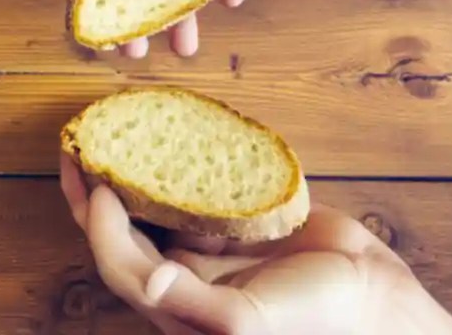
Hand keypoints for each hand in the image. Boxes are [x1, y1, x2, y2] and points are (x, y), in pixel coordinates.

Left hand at [59, 156, 436, 334]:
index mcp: (177, 306)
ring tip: (110, 134)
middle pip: (123, 231)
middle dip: (95, 192)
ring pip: (154, 205)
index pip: (120, 262)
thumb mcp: (248, 320)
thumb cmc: (313, 321)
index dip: (100, 226)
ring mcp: (210, 248)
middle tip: (76, 147)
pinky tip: (168, 137)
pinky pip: (195, 190)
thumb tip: (151, 281)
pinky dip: (178, 166)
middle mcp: (184, 276)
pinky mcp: (236, 223)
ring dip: (130, 173)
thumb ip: (196, 303)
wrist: (375, 300)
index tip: (97, 183)